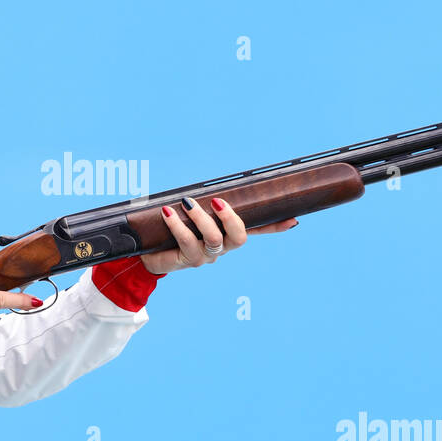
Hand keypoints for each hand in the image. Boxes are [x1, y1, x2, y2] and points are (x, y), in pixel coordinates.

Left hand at [139, 196, 297, 275]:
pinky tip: (167, 212)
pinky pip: (186, 241)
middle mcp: (221, 247)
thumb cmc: (172, 228)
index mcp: (227, 234)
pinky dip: (177, 224)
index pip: (256, 229)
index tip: (292, 220)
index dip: (274, 226)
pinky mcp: (187, 260)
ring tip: (186, 203)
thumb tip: (201, 180)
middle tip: (217, 202)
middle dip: (231, 218)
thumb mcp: (189, 213)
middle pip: (239, 237)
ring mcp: (206, 256)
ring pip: (214, 239)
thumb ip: (200, 201)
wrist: (149, 253)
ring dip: (200, 218)